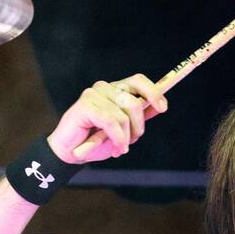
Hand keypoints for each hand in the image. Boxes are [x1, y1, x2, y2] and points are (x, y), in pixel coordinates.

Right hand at [47, 74, 167, 163]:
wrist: (71, 152)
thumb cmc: (97, 141)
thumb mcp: (125, 131)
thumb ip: (139, 118)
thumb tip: (159, 107)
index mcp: (116, 90)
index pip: (138, 81)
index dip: (153, 92)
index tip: (163, 107)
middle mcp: (105, 87)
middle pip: (134, 102)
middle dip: (138, 128)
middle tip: (131, 142)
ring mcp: (94, 94)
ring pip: (124, 115)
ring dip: (126, 138)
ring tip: (119, 149)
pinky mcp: (86, 105)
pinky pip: (112, 122)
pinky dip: (117, 138)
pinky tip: (116, 149)